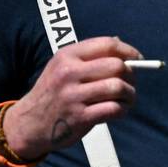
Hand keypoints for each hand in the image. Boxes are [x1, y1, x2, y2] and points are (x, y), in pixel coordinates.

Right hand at [2, 35, 143, 160]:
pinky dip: (123, 109)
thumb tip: (120, 44)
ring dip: (130, 94)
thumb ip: (89, 56)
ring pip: (117, 87)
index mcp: (67, 56)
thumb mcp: (62, 66)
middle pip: (116, 66)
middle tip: (132, 82)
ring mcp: (73, 96)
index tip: (138, 59)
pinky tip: (120, 110)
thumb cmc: (53, 92)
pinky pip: (113, 109)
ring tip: (128, 98)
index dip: (128, 51)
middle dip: (132, 75)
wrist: (29, 123)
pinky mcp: (80, 117)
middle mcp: (69, 73)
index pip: (107, 45)